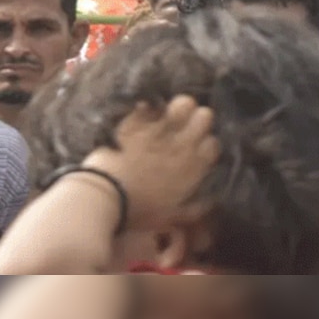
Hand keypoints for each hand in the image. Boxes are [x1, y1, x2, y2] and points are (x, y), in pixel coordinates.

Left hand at [84, 95, 219, 231]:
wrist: (105, 195)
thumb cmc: (139, 210)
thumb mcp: (173, 216)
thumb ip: (195, 208)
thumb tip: (209, 202)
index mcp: (193, 167)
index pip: (213, 144)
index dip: (205, 144)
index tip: (196, 148)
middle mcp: (182, 143)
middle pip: (205, 115)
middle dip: (197, 119)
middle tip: (183, 128)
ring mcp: (160, 128)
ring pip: (184, 102)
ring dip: (178, 108)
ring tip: (167, 115)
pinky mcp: (138, 119)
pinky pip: (151, 103)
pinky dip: (148, 106)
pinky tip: (143, 112)